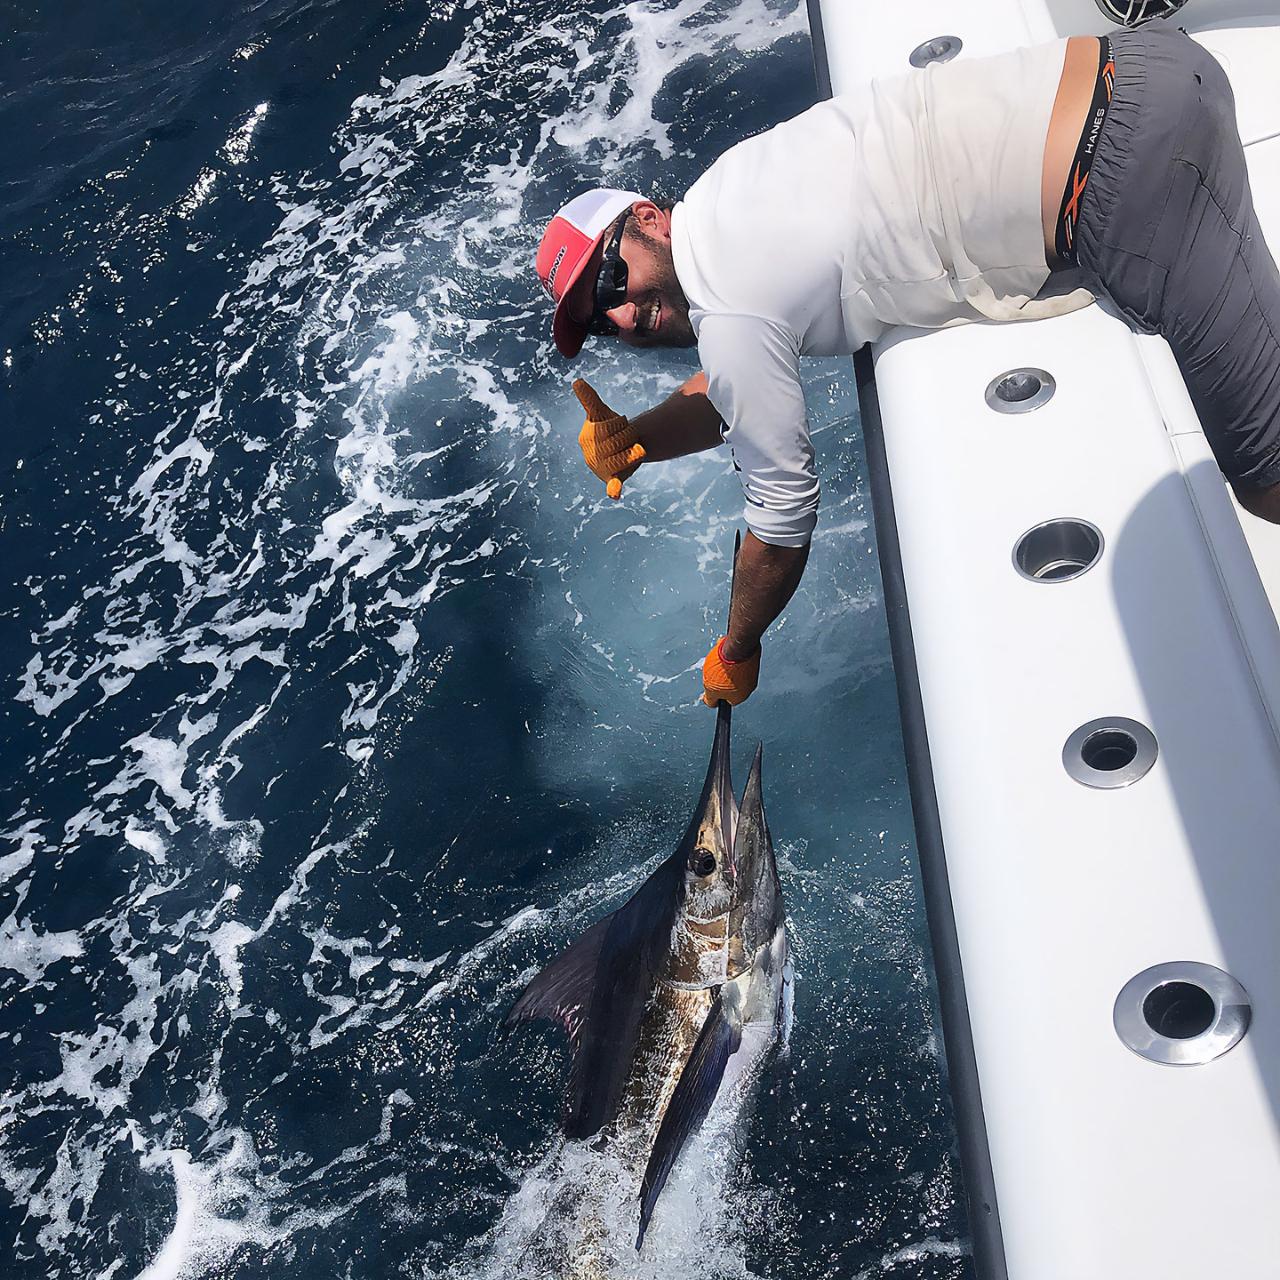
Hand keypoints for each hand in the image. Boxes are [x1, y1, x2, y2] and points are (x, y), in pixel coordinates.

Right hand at [573, 379, 646, 498]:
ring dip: (634, 450)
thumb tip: (577, 382)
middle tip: (627, 437)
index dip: (619, 424)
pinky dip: (613, 489)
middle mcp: (591, 455)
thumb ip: (590, 399)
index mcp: (587, 437)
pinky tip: (615, 494)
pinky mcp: (613, 480)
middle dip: (628, 435)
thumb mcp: (601, 413)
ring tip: (631, 448)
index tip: (619, 423)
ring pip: (624, 457)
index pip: (607, 427)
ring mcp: (601, 468)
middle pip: (618, 441)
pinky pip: (612, 485)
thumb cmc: (611, 429)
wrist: (625, 447)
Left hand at [702, 636, 760, 706]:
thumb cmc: (725, 668)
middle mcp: (748, 687)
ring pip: (734, 672)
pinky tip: (723, 651)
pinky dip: (731, 656)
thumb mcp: (710, 689)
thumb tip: (710, 703)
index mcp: (740, 697)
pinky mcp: (752, 659)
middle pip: (730, 686)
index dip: (716, 694)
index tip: (711, 688)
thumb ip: (710, 699)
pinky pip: (739, 660)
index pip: (726, 701)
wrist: (737, 647)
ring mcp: (751, 672)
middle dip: (721, 679)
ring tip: (718, 660)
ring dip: (725, 667)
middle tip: (713, 672)